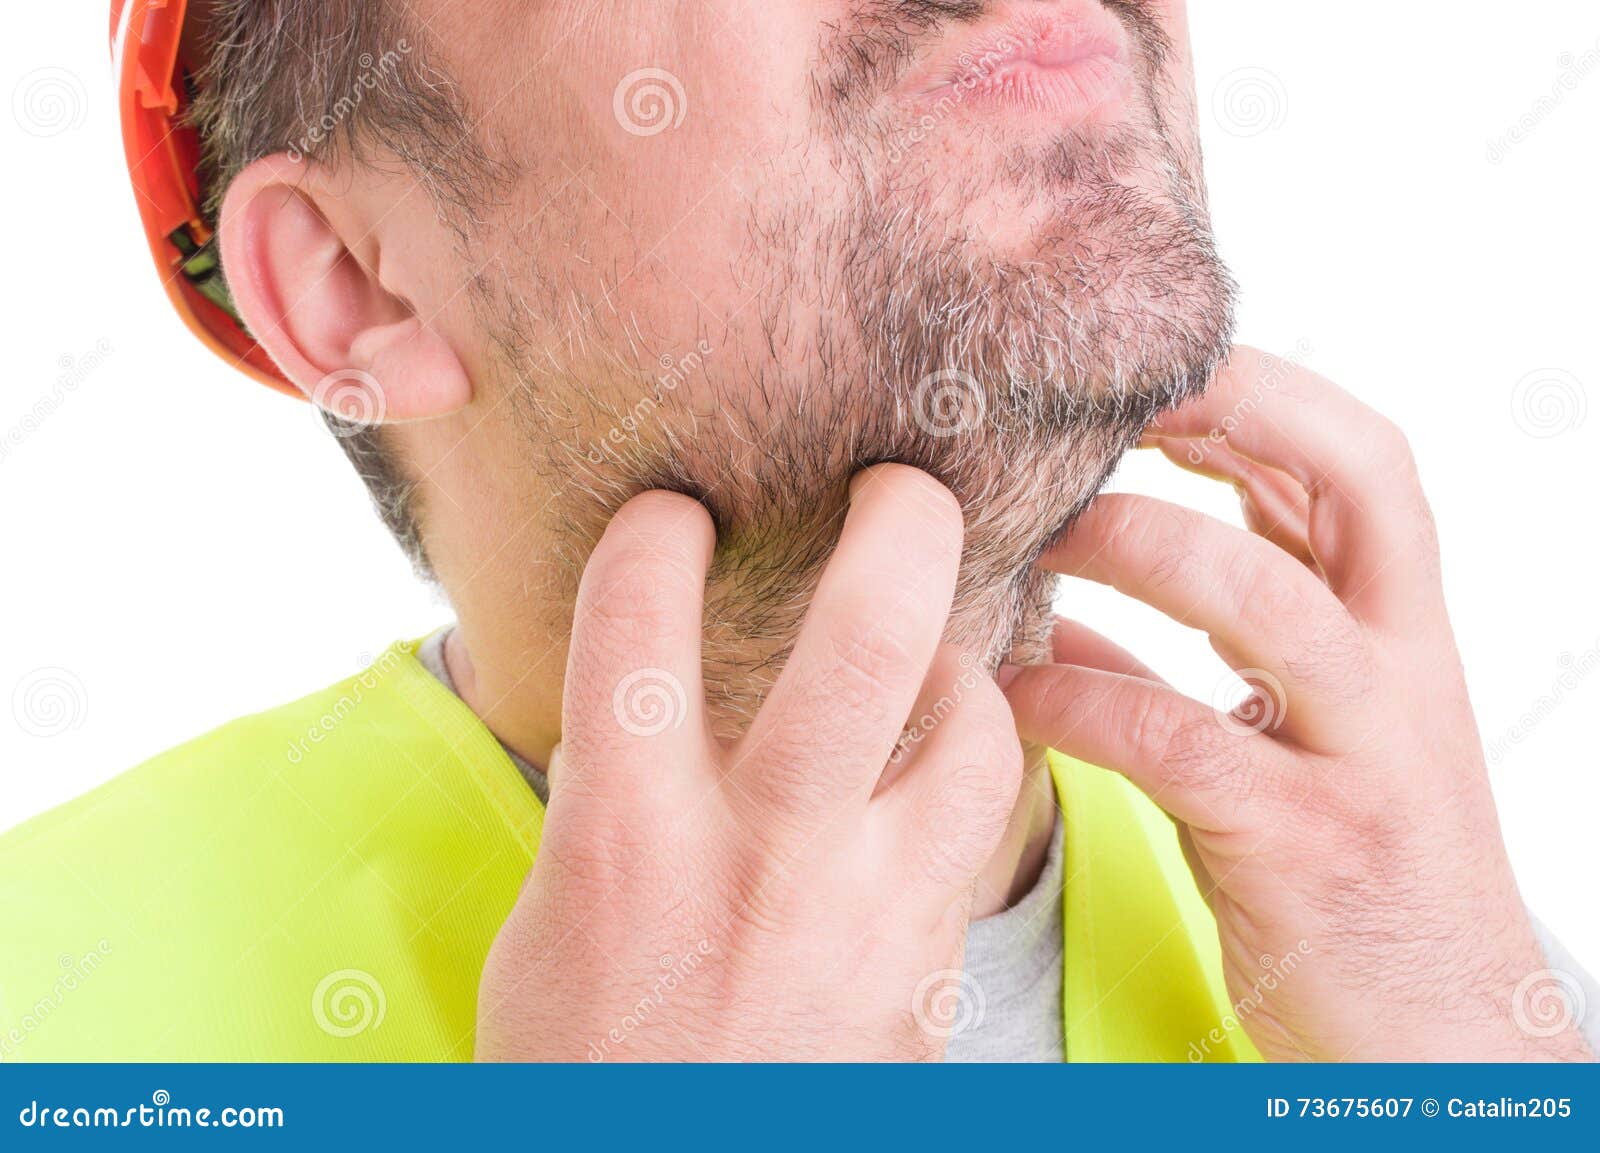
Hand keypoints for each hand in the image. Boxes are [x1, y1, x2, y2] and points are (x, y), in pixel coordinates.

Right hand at [476, 465, 1023, 1060]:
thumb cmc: (591, 1070)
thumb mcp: (556, 923)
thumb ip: (610, 798)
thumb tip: (647, 692)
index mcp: (627, 841)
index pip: (639, 627)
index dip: (656, 535)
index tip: (674, 509)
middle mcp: (760, 859)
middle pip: (864, 642)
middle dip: (900, 528)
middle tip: (901, 484)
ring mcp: (870, 913)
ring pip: (974, 731)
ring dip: (968, 663)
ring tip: (940, 643)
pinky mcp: (934, 965)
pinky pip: (986, 827)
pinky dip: (976, 762)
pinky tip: (952, 751)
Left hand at [1004, 346, 1593, 1061]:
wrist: (1443, 1048)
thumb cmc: (1345, 884)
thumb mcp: (1287, 752)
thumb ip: (1193, 672)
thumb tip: (1053, 621)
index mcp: (1398, 642)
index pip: (1363, 472)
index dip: (1264, 398)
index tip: (1154, 373)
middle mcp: (1401, 678)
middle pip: (1362, 488)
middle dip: (1237, 416)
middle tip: (1108, 401)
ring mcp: (1365, 758)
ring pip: (1270, 602)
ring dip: (1143, 546)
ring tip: (1044, 534)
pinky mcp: (1307, 847)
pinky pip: (1179, 743)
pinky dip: (1081, 701)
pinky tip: (1011, 691)